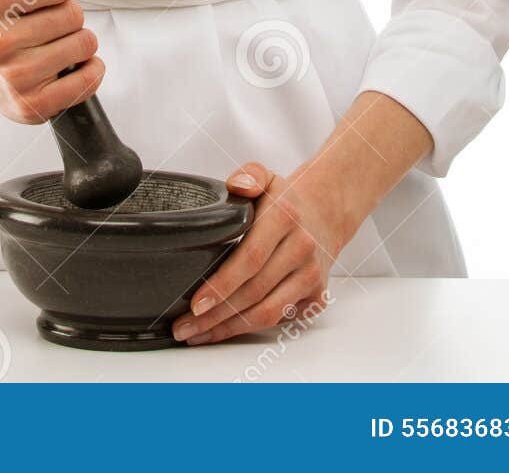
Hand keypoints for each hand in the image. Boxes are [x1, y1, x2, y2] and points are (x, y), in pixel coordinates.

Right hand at [0, 0, 105, 121]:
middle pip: (72, 15)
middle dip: (68, 13)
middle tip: (50, 21)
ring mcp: (14, 79)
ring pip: (84, 44)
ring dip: (79, 39)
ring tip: (57, 41)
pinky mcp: (31, 106)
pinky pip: (85, 82)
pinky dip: (91, 70)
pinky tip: (74, 64)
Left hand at [170, 160, 342, 343]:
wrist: (325, 215)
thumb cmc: (284, 200)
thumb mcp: (266, 176)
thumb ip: (249, 174)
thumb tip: (236, 186)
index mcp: (285, 217)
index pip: (251, 258)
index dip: (222, 284)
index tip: (196, 302)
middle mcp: (302, 248)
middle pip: (254, 292)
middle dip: (216, 314)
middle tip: (184, 326)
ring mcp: (311, 276)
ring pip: (267, 313)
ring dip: (229, 328)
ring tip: (196, 334)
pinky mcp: (316, 297)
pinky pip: (279, 319)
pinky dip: (249, 328)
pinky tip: (223, 330)